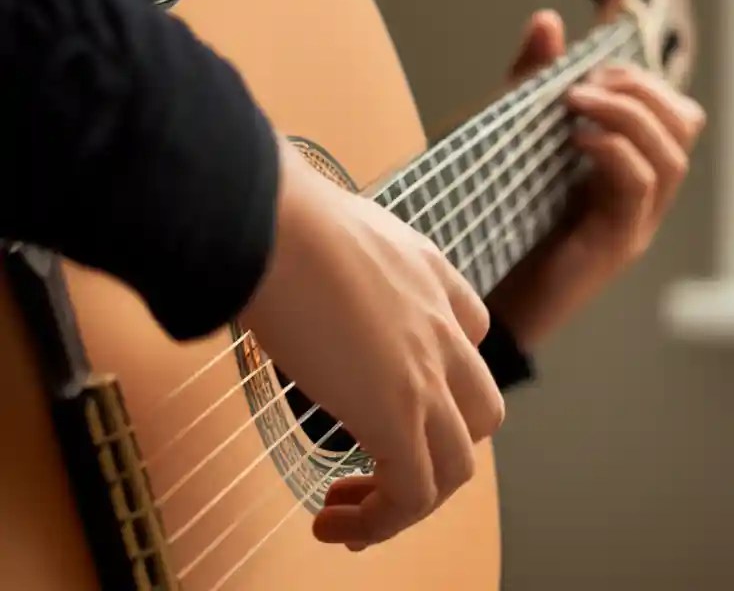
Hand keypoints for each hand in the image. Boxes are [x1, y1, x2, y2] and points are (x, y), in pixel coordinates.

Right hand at [241, 137, 503, 549]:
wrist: (275, 223)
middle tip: (375, 468)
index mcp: (429, 273)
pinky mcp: (400, 416)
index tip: (380, 399)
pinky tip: (334, 526)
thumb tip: (248, 243)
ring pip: (457, 463)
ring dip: (409, 501)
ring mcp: (429, 374)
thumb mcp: (319, 219)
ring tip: (349, 515)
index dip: (437, 378)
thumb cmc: (274, 214)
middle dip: (435, 449)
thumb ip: (310, 245)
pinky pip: (414, 493)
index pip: (468, 332)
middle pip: (479, 410)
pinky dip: (381, 522)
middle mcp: (443, 326)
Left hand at [486, 11, 705, 345]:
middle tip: (585, 84)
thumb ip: (531, 83)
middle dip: (641, 89)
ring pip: (671, 155)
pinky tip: (578, 141)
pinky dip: (616, 153)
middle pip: (684, 125)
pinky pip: (640, 187)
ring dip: (629, 116)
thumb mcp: (513, 138)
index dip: (645, 79)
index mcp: (626, 168)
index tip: (591, 67)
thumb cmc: (496, 221)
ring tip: (577, 104)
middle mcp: (641, 194)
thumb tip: (549, 21)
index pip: (675, 112)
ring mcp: (634, 221)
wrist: (481, 300)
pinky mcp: (615, 244)